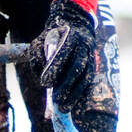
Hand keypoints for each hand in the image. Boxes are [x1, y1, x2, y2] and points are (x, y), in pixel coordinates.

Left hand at [31, 0, 96, 114]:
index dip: (55, 69)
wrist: (76, 22)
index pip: (63, 53)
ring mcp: (90, 55)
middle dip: (66, 87)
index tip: (45, 83)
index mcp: (70, 36)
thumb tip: (44, 82)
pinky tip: (75, 105)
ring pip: (85, 77)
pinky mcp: (93, 64)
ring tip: (64, 109)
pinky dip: (82, 94)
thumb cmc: (53, 35)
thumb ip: (37, 57)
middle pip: (76, 68)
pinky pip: (89, 81)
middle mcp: (83, 45)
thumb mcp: (41, 40)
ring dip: (75, 95)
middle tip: (56, 102)